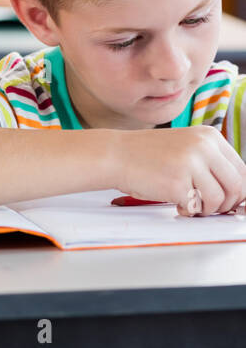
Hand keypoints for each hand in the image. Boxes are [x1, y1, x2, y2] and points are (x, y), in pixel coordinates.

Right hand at [109, 127, 245, 216]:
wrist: (114, 154)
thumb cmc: (146, 155)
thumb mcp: (185, 147)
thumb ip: (211, 162)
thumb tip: (238, 191)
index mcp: (209, 136)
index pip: (242, 170)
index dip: (238, 191)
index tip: (229, 200)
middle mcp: (203, 147)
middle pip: (237, 186)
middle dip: (227, 204)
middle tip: (212, 207)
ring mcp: (191, 164)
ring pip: (220, 199)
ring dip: (208, 209)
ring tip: (192, 206)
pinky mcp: (177, 182)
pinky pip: (197, 206)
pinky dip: (189, 211)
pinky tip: (177, 205)